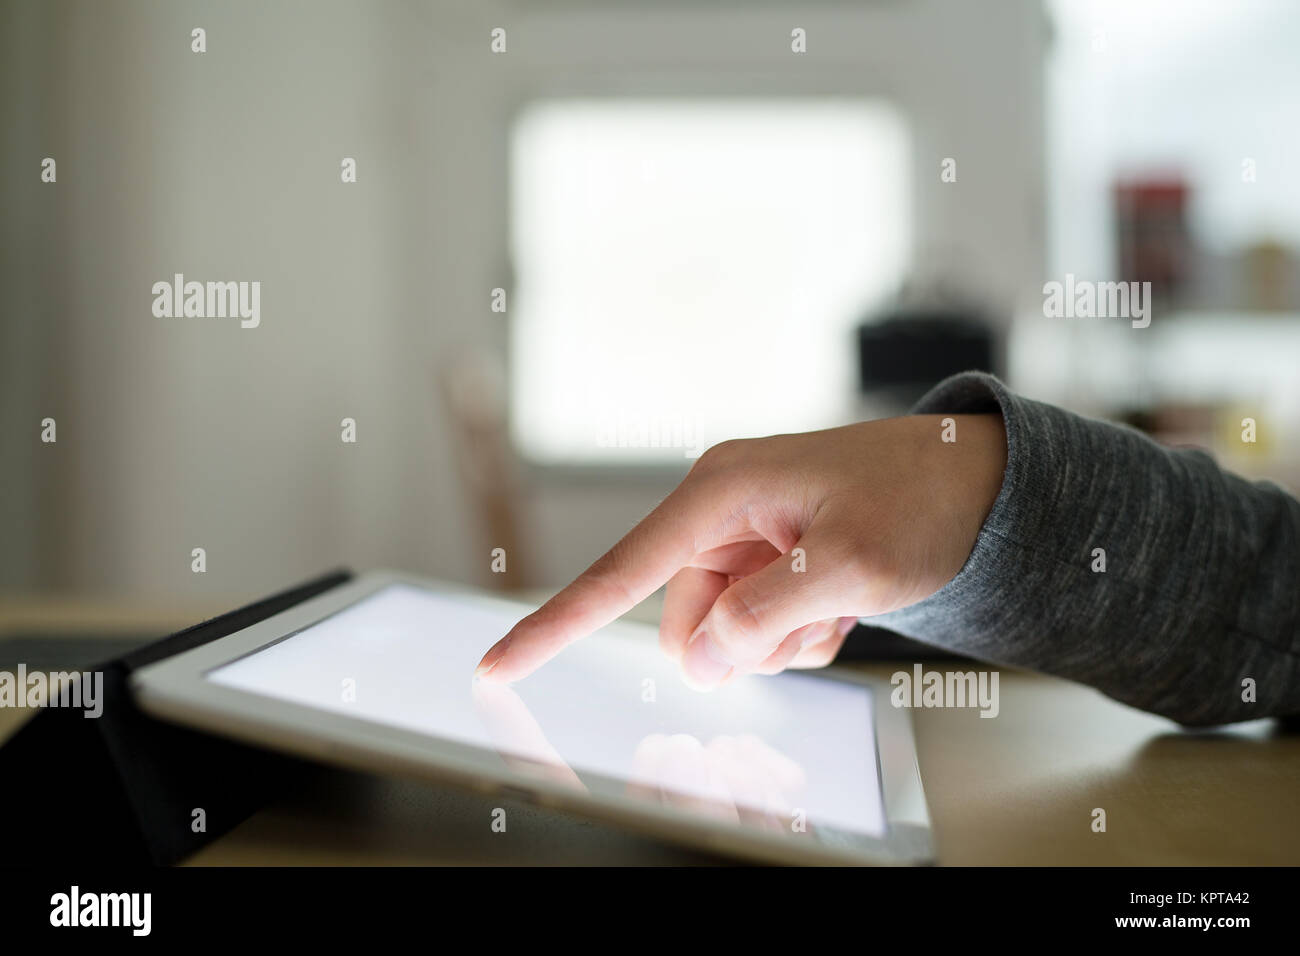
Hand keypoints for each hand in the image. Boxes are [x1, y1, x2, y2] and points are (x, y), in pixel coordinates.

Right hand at [475, 413, 1005, 688]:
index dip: (553, 625)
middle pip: (682, 620)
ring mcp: (747, 536)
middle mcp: (720, 511)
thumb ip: (765, 614)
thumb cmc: (922, 500)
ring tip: (836, 603)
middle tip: (811, 620)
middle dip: (738, 643)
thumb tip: (699, 657)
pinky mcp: (771, 557)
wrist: (981, 482)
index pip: (617, 572)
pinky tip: (840, 602)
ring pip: (721, 631)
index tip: (495, 667)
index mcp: (719, 492)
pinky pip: (756, 624)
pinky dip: (795, 632)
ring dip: (775, 640)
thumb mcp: (850, 564)